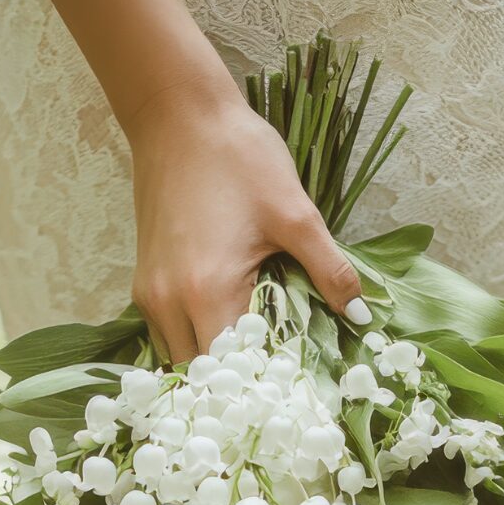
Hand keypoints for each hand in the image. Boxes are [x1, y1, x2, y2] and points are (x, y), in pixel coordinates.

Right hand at [128, 89, 368, 362]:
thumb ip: (329, 268)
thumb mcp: (295, 212)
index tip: (289, 390)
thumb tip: (359, 312)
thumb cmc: (237, 156)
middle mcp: (170, 303)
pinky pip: (167, 335)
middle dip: (235, 384)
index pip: (232, 373)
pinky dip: (193, 343)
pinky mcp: (144, 283)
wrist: (177, 115)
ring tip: (250, 360)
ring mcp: (151, 295)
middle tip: (273, 380)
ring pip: (179, 360)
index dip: (260, 387)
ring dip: (212, 367)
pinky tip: (224, 331)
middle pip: (201, 377)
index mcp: (208, 292)